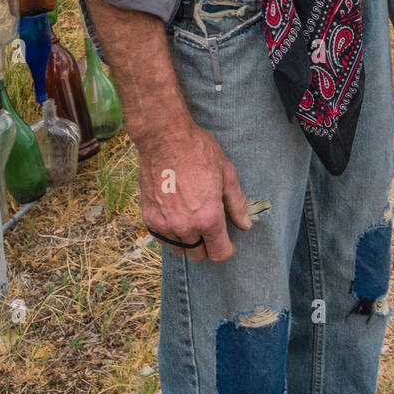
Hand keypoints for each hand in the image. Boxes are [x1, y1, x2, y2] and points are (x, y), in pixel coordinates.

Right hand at [137, 122, 252, 262]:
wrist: (164, 138)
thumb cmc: (198, 151)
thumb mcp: (227, 174)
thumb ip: (236, 204)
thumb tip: (245, 225)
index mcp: (208, 217)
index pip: (219, 253)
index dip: (227, 249)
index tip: (227, 242)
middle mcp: (185, 226)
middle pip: (199, 255)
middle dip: (207, 245)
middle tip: (209, 226)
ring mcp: (164, 224)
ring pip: (179, 249)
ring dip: (188, 240)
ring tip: (192, 219)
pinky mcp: (149, 218)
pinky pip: (162, 238)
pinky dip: (170, 233)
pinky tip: (176, 215)